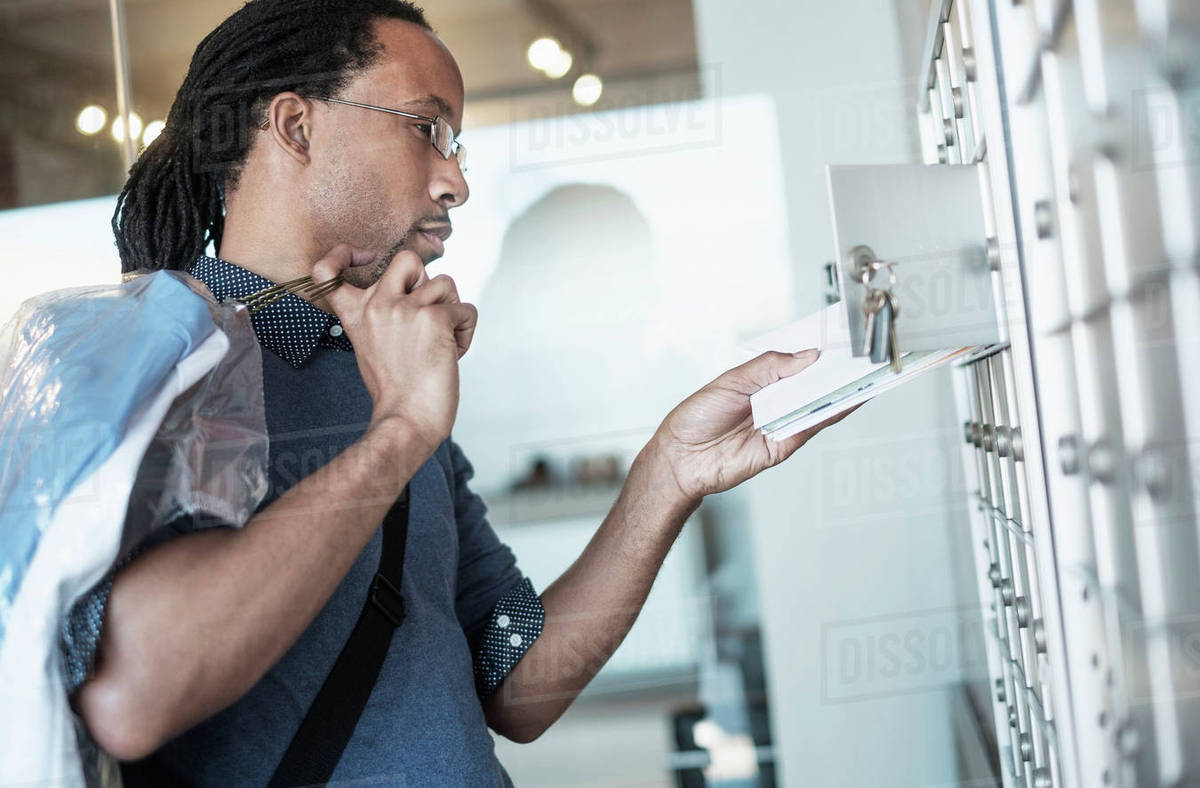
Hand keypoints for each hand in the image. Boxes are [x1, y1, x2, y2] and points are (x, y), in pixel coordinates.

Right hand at [310, 245, 477, 448]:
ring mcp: (405, 309)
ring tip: (442, 341)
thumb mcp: (371, 345)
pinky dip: (466, 331)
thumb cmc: (395, 390)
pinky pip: (466, 310)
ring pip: (446, 283)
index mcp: (355, 313)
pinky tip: (454, 353)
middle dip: (426, 281)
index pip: (326, 271)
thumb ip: (380, 314)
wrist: (408, 419)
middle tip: (426, 316)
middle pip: (408, 259)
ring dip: (451, 311)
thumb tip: (412, 290)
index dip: (341, 255)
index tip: (361, 257)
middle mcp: (376, 305)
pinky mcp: (435, 318)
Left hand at [650, 349, 858, 504]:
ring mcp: (781, 423)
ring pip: (818, 405)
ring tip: (864, 373)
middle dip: (835, 370)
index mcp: (761, 381)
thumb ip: (769, 367)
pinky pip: (811, 428)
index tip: (840, 338)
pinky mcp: (783, 445)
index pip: (795, 363)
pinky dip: (831, 414)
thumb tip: (807, 356)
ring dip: (841, 391)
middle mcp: (774, 401)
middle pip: (812, 384)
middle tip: (861, 354)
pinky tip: (847, 400)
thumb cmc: (697, 416)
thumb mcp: (732, 381)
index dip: (816, 351)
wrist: (681, 458)